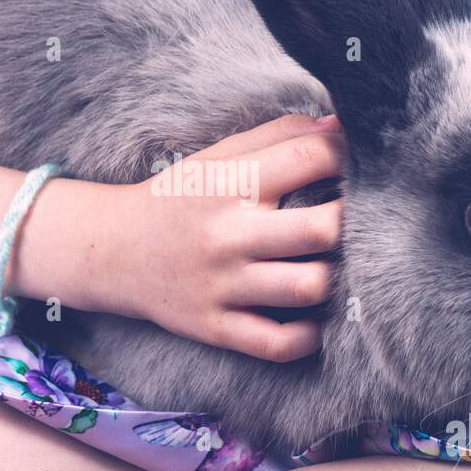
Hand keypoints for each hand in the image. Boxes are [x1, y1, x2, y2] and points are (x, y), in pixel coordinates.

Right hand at [101, 114, 344, 361]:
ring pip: (308, 287)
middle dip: (354, 220)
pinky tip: (312, 317)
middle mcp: (228, 233)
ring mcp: (223, 285)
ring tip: (333, 266)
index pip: (312, 158)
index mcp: (231, 182)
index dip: (349, 156)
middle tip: (358, 220)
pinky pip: (278, 343)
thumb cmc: (179, 197)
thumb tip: (341, 126)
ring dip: (335, 277)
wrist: (112, 249)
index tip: (357, 165)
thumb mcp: (219, 157)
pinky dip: (308, 336)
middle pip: (322, 228)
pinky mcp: (216, 327)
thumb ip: (280, 136)